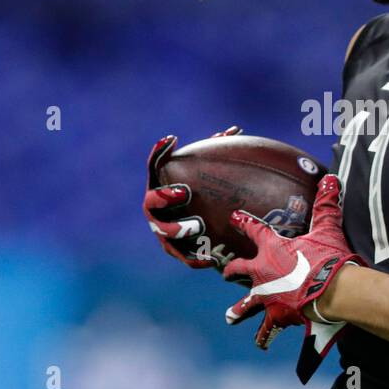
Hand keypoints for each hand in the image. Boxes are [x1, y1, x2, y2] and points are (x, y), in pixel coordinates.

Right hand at [143, 125, 241, 268]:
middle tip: (186, 191)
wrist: (206, 230)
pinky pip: (185, 257)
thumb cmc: (204, 193)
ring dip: (179, 229)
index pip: (153, 167)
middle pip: (152, 204)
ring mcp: (164, 233)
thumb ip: (217, 151)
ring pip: (166, 234)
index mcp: (161, 186)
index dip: (158, 153)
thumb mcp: (208, 173)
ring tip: (199, 225)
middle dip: (166, 197)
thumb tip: (235, 130)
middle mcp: (157, 210)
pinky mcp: (177, 252)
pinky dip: (196, 258)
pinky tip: (211, 258)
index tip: (174, 140)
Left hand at [222, 173, 365, 351]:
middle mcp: (262, 273)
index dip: (244, 223)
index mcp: (271, 249)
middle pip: (240, 271)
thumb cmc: (327, 257)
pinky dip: (266, 336)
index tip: (235, 218)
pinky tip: (262, 341)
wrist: (331, 290)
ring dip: (239, 311)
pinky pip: (268, 330)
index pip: (254, 230)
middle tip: (225, 273)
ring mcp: (267, 297)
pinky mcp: (276, 316)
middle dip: (231, 271)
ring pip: (246, 306)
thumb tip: (331, 179)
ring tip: (231, 317)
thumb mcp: (327, 229)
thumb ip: (326, 205)